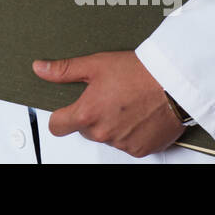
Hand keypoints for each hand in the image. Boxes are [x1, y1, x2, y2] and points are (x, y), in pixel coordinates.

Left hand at [33, 51, 184, 157]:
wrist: (174, 83)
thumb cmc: (138, 72)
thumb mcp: (96, 64)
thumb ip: (64, 70)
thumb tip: (40, 69)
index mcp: (87, 114)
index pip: (57, 127)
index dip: (59, 117)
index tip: (64, 112)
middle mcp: (103, 133)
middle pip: (85, 130)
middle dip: (91, 117)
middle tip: (107, 97)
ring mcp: (122, 144)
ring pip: (107, 136)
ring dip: (112, 124)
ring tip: (126, 103)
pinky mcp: (141, 150)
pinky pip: (128, 144)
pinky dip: (131, 133)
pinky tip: (138, 115)